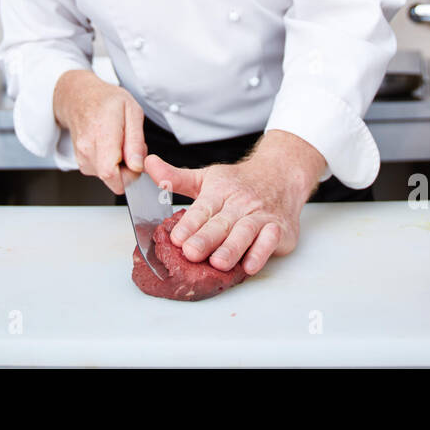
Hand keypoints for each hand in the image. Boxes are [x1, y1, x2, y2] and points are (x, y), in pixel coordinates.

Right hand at [53, 70, 145, 194]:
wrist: (80, 98)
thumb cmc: (106, 101)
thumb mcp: (132, 110)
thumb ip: (136, 140)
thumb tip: (137, 165)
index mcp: (102, 134)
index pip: (110, 173)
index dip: (129, 175)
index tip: (136, 162)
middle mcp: (87, 148)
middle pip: (112, 179)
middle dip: (128, 170)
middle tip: (131, 148)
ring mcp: (82, 157)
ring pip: (108, 178)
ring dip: (119, 167)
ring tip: (119, 144)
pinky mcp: (81, 163)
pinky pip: (101, 174)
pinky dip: (110, 165)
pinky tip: (110, 148)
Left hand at [143, 130, 325, 275]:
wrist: (282, 174)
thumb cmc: (240, 181)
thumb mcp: (206, 177)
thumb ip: (176, 177)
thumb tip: (148, 164)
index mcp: (219, 192)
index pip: (202, 209)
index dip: (189, 224)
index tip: (176, 238)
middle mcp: (240, 204)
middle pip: (221, 223)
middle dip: (206, 239)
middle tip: (190, 253)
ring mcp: (261, 216)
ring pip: (245, 233)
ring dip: (232, 248)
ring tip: (218, 262)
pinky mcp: (279, 229)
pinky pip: (270, 240)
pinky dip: (261, 252)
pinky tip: (250, 265)